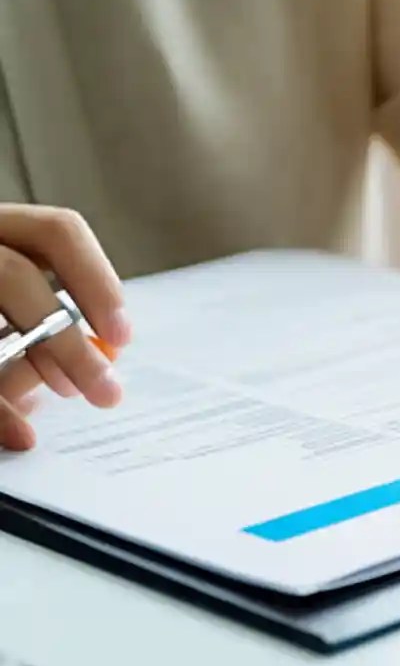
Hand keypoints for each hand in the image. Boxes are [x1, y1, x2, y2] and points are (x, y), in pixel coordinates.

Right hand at [0, 205, 130, 448]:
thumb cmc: (4, 332)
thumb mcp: (13, 328)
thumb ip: (41, 339)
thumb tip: (98, 364)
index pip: (56, 232)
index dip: (96, 281)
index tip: (121, 336)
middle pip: (16, 275)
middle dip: (67, 341)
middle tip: (105, 392)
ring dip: (37, 356)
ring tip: (66, 400)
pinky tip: (17, 433)